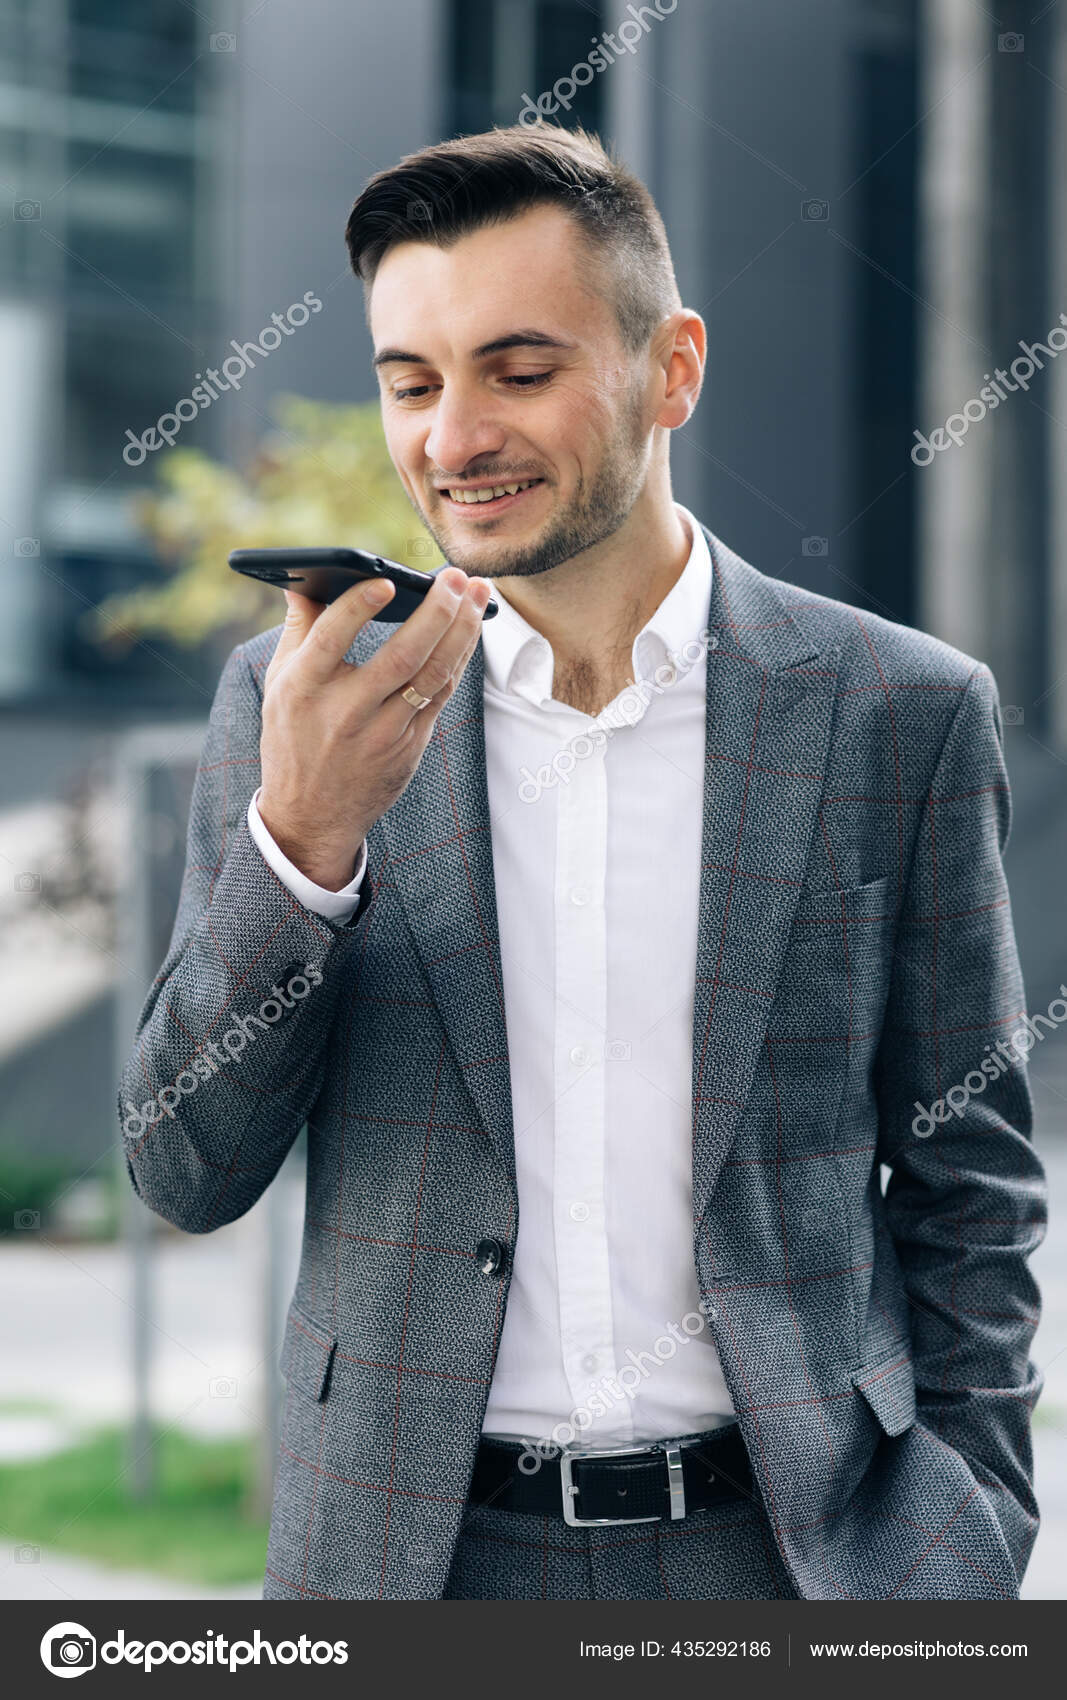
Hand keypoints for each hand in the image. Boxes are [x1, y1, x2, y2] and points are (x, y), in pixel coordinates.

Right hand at [258, 567, 491, 888]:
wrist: (312, 815)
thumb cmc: (293, 738)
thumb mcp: (280, 685)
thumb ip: (298, 630)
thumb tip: (302, 580)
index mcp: (303, 689)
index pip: (331, 639)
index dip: (358, 608)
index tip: (385, 581)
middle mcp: (345, 712)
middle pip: (401, 656)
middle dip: (437, 612)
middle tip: (458, 577)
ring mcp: (382, 734)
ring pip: (433, 676)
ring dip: (462, 632)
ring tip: (479, 595)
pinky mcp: (409, 747)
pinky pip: (440, 696)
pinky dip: (459, 660)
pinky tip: (470, 631)